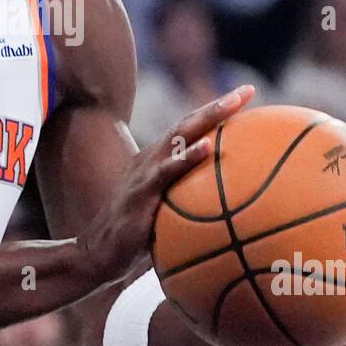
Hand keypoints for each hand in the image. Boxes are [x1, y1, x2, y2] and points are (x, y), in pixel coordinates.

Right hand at [80, 85, 254, 284]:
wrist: (98, 255)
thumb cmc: (136, 239)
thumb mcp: (166, 213)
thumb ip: (189, 204)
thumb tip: (230, 212)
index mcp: (156, 161)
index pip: (190, 129)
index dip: (216, 111)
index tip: (247, 94)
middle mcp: (150, 159)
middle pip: (188, 124)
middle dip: (218, 105)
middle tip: (247, 90)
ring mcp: (144, 174)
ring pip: (178, 137)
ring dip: (207, 118)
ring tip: (231, 105)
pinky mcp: (140, 193)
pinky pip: (167, 172)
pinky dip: (187, 156)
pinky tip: (207, 147)